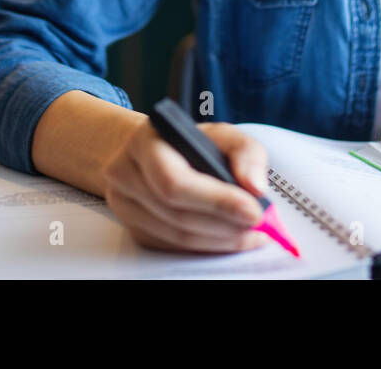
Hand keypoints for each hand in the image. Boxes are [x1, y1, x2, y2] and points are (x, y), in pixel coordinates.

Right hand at [101, 117, 271, 252]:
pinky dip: (205, 246)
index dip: (216, 201)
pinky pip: (172, 246)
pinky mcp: (132, 228)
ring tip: (249, 233)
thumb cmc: (188, 144)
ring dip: (219, 240)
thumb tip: (255, 188)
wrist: (149, 152)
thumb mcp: (220, 135)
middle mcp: (125, 173)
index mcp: (146, 141)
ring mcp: (123, 204)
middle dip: (224, 225)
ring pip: (176, 235)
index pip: (176, 181)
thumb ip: (245, 153)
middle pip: (176, 213)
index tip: (253, 211)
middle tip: (257, 226)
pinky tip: (228, 238)